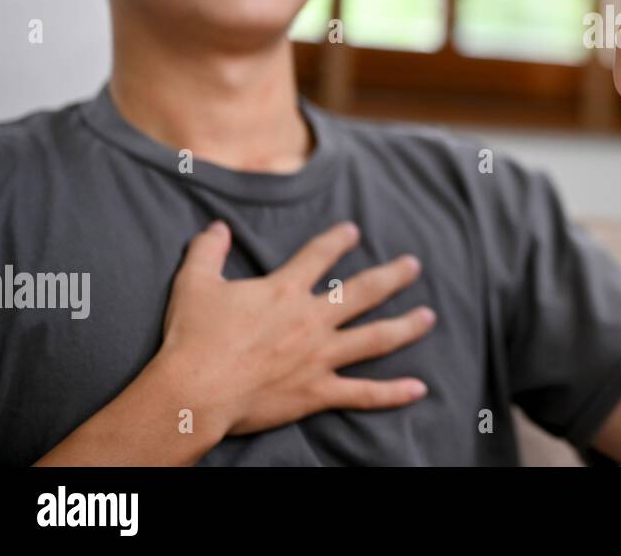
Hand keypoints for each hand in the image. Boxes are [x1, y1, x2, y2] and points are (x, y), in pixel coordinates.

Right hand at [157, 221, 434, 436]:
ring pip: (375, 338)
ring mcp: (319, 356)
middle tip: (414, 265)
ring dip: (406, 326)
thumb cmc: (191, 338)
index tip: (354, 231)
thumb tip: (216, 227)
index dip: (338, 241)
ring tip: (429, 317)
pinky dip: (393, 393)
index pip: (319, 256)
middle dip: (392, 276)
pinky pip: (363, 393)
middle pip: (363, 291)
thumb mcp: (194, 284)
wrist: (193, 392)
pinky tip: (419, 389)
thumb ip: (207, 251)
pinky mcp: (318, 391)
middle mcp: (311, 319)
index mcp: (284, 291)